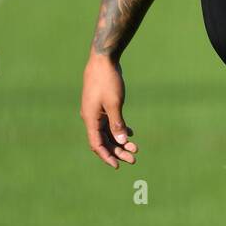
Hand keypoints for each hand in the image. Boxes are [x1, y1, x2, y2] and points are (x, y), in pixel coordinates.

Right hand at [80, 52, 137, 168]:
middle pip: (104, 140)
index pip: (97, 144)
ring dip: (120, 141)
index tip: (117, 166)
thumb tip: (121, 142)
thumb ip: (117, 124)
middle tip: (133, 159)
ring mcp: (96, 112)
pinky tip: (130, 132)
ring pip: (108, 132)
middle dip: (118, 151)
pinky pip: (109, 122)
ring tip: (135, 148)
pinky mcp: (102, 105)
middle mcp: (91, 117)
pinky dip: (119, 129)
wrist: (103, 60)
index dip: (106, 156)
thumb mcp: (114, 103)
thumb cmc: (107, 80)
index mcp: (91, 119)